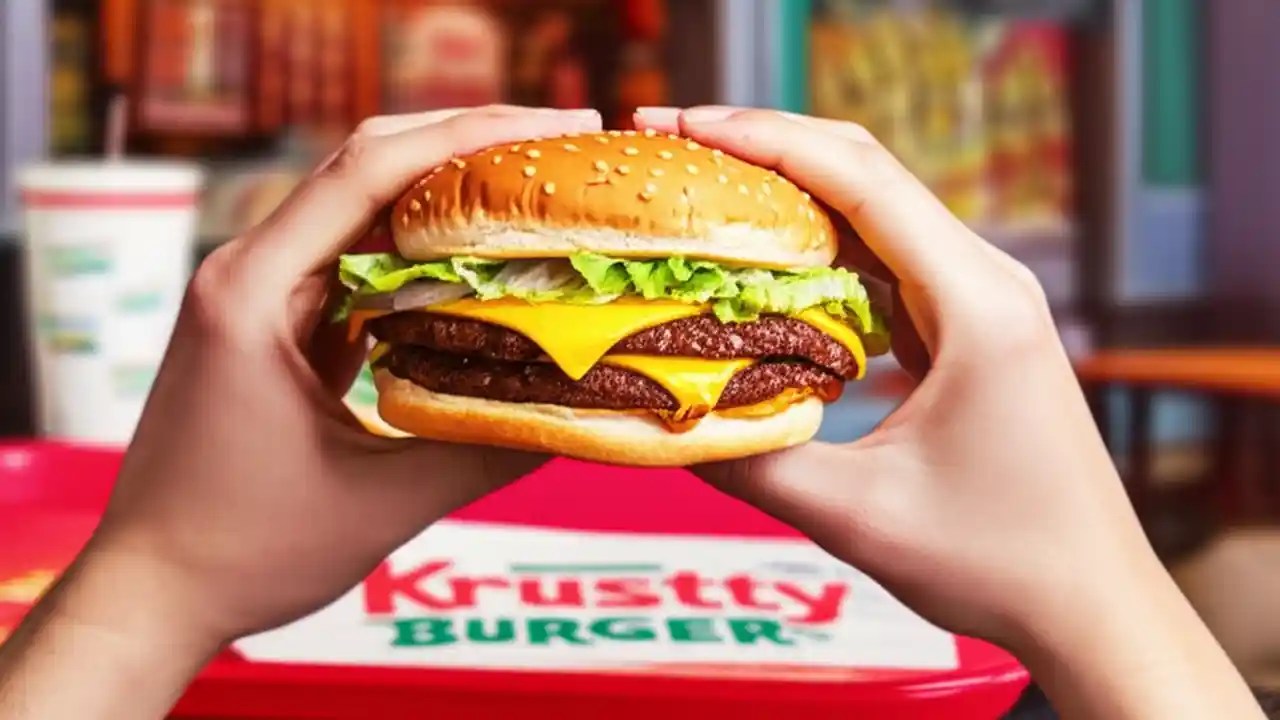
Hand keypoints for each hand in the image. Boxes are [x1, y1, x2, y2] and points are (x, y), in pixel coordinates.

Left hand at [0, 106, 599, 719]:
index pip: (366, 172)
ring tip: (530, 191)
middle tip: (560, 144)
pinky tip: (474, 263)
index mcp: (252, 292)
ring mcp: (253, 295)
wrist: (149, 590)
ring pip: (359, 211)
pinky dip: (416, 254)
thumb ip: (482, 453)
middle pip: (364, 167)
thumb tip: (578, 415)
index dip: (466, 137)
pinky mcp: (269, 325)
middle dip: (465, 145)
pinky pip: (350, 265)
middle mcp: (245, 272)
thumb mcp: (378, 505)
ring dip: (443, 196)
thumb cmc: (240, 551)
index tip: (551, 128)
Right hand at [636, 106, 1260, 718]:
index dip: (765, 141)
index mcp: (977, 305)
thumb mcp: (857, 516)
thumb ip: (753, 462)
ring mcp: (981, 303)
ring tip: (701, 193)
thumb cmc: (997, 560)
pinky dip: (817, 253)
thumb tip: (661, 418)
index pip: (860, 182)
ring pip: (873, 216)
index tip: (684, 127)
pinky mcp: (967, 330)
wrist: (1089, 602)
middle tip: (672, 148)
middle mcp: (986, 283)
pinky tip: (759, 264)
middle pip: (865, 176)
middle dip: (766, 150)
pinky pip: (884, 266)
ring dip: (789, 198)